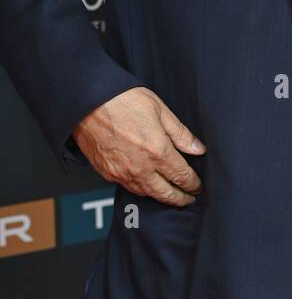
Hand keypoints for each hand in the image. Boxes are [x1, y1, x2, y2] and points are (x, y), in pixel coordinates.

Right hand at [71, 86, 206, 206]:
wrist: (86, 102)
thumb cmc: (122, 100)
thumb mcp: (160, 110)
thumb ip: (180, 133)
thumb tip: (198, 149)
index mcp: (157, 151)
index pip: (182, 176)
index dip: (193, 184)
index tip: (197, 186)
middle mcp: (140, 168)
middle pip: (166, 193)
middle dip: (180, 198)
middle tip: (189, 199)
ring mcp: (122, 173)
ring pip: (147, 194)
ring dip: (161, 196)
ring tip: (170, 194)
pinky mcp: (107, 173)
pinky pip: (128, 188)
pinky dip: (141, 190)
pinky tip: (146, 185)